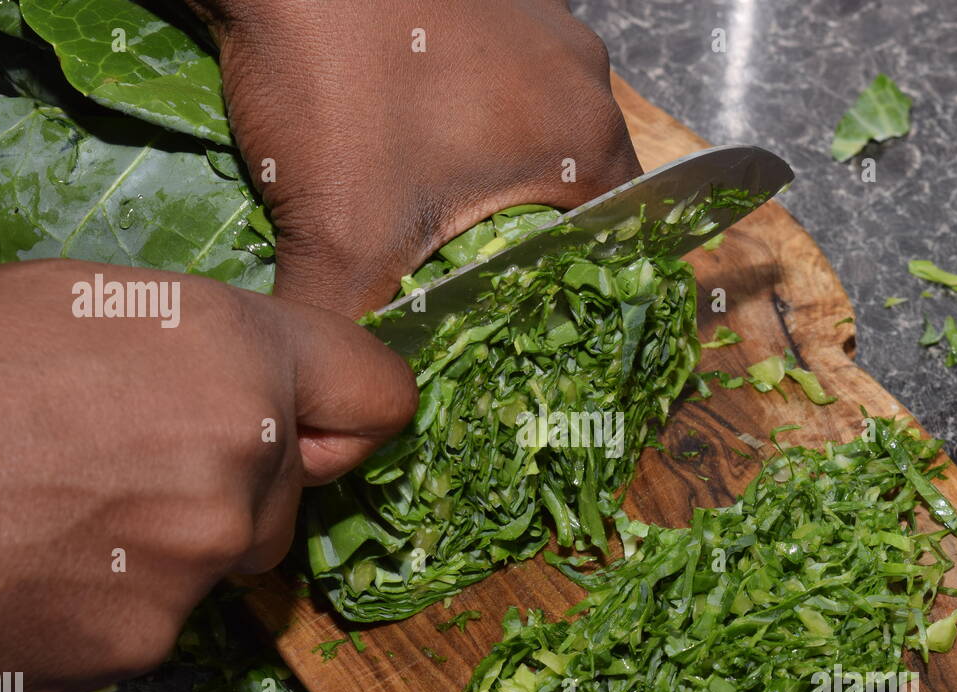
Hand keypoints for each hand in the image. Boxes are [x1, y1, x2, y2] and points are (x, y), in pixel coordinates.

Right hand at [0, 260, 415, 691]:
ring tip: (65, 510)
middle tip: (125, 460)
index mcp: (237, 358)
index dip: (351, 409)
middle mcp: (242, 463)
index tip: (326, 424)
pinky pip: (159, 619)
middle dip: (235, 480)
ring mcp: (196, 563)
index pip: (380, 392)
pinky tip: (42, 565)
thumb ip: (215, 349)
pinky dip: (115, 602)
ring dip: (175, 543)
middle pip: (292, 490)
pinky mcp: (141, 645)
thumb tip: (276, 398)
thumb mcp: (91, 304)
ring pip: (225, 558)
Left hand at [186, 0, 642, 312]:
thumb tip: (349, 389)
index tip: (536, 329)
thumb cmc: (337, 83)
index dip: (578, 297)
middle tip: (475, 282)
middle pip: (573, 191)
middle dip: (528, 239)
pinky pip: (495, 80)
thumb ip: (348, 331)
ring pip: (533, 131)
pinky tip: (406, 132)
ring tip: (433, 211)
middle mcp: (582, 71)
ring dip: (494, 175)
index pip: (619, 247)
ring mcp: (538, 19)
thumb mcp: (339, 238)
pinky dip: (465, 116)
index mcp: (587, 136)